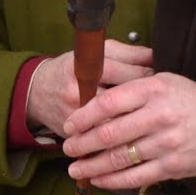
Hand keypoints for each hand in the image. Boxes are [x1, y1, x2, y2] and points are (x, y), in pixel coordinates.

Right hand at [26, 39, 153, 136]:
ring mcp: (75, 116)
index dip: (149, 78)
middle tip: (156, 102)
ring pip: (115, 125)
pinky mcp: (73, 134)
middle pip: (125, 102)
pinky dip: (119, 140)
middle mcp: (79, 92)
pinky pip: (102, 140)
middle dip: (145, 103)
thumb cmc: (70, 70)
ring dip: (134, 125)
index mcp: (87, 68)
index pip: (129, 75)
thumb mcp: (95, 55)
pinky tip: (132, 137)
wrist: (37, 93)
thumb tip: (156, 57)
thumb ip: (128, 54)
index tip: (158, 81)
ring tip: (147, 120)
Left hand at [62, 72, 195, 190]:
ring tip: (75, 169)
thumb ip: (131, 90)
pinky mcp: (174, 165)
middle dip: (82, 144)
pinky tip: (98, 180)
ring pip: (119, 158)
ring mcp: (168, 143)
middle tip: (67, 149)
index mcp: (153, 89)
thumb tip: (91, 102)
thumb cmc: (190, 99)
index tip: (69, 125)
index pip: (107, 103)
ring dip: (92, 166)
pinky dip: (113, 181)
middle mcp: (160, 115)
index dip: (82, 116)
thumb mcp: (162, 81)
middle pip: (109, 133)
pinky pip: (136, 177)